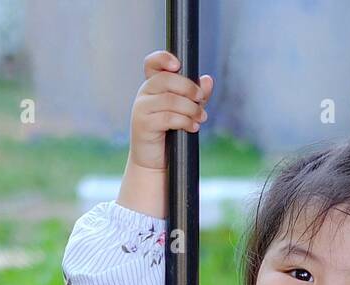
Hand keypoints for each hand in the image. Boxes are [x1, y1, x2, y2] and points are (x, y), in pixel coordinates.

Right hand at [128, 50, 212, 171]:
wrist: (155, 162)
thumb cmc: (170, 134)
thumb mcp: (186, 111)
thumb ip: (196, 95)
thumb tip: (207, 80)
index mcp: (153, 85)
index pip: (153, 63)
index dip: (163, 59)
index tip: (178, 65)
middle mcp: (144, 93)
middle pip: (166, 79)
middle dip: (188, 88)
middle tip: (200, 99)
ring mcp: (141, 108)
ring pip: (170, 100)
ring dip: (191, 109)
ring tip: (200, 118)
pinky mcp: (143, 124)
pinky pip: (167, 117)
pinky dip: (184, 121)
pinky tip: (193, 127)